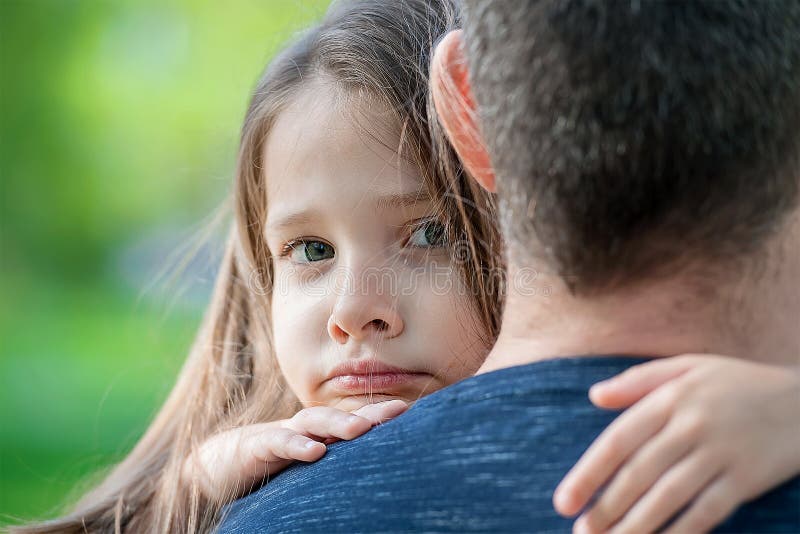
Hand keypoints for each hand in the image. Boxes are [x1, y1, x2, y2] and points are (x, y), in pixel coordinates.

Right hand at [182, 399, 407, 499]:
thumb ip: (334, 468)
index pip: (355, 421)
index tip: (412, 412)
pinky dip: (296, 445)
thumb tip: (374, 480)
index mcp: (320, 435)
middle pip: (342, 415)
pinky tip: (314, 451)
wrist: (218, 467)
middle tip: (399, 411)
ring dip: (338, 423)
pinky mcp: (257, 446)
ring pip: (313, 422)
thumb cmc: (270, 468)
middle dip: (370, 412)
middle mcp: (306, 430)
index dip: (381, 415)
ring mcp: (282, 434)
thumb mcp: (306, 469)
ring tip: (361, 429)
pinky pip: (279, 442)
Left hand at [553, 355, 799, 532]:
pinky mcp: (746, 479)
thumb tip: (594, 396)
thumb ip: (638, 380)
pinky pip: (708, 512)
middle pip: (638, 474)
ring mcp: (720, 453)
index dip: (588, 474)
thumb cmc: (737, 382)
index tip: (563, 501)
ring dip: (635, 526)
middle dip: (605, 508)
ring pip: (668, 497)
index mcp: (670, 397)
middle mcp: (691, 425)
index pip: (617, 441)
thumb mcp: (688, 366)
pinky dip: (681, 532)